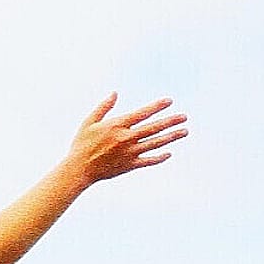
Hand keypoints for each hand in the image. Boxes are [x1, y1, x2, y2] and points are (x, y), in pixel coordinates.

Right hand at [66, 92, 188, 186]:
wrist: (78, 169)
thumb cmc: (81, 145)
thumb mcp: (88, 122)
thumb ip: (103, 107)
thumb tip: (115, 93)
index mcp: (117, 126)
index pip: (142, 113)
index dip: (157, 106)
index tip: (169, 101)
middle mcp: (126, 138)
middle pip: (154, 128)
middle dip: (171, 121)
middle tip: (184, 117)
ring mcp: (130, 153)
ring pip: (155, 143)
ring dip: (171, 137)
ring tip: (184, 131)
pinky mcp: (129, 165)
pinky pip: (149, 161)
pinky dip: (159, 157)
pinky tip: (169, 153)